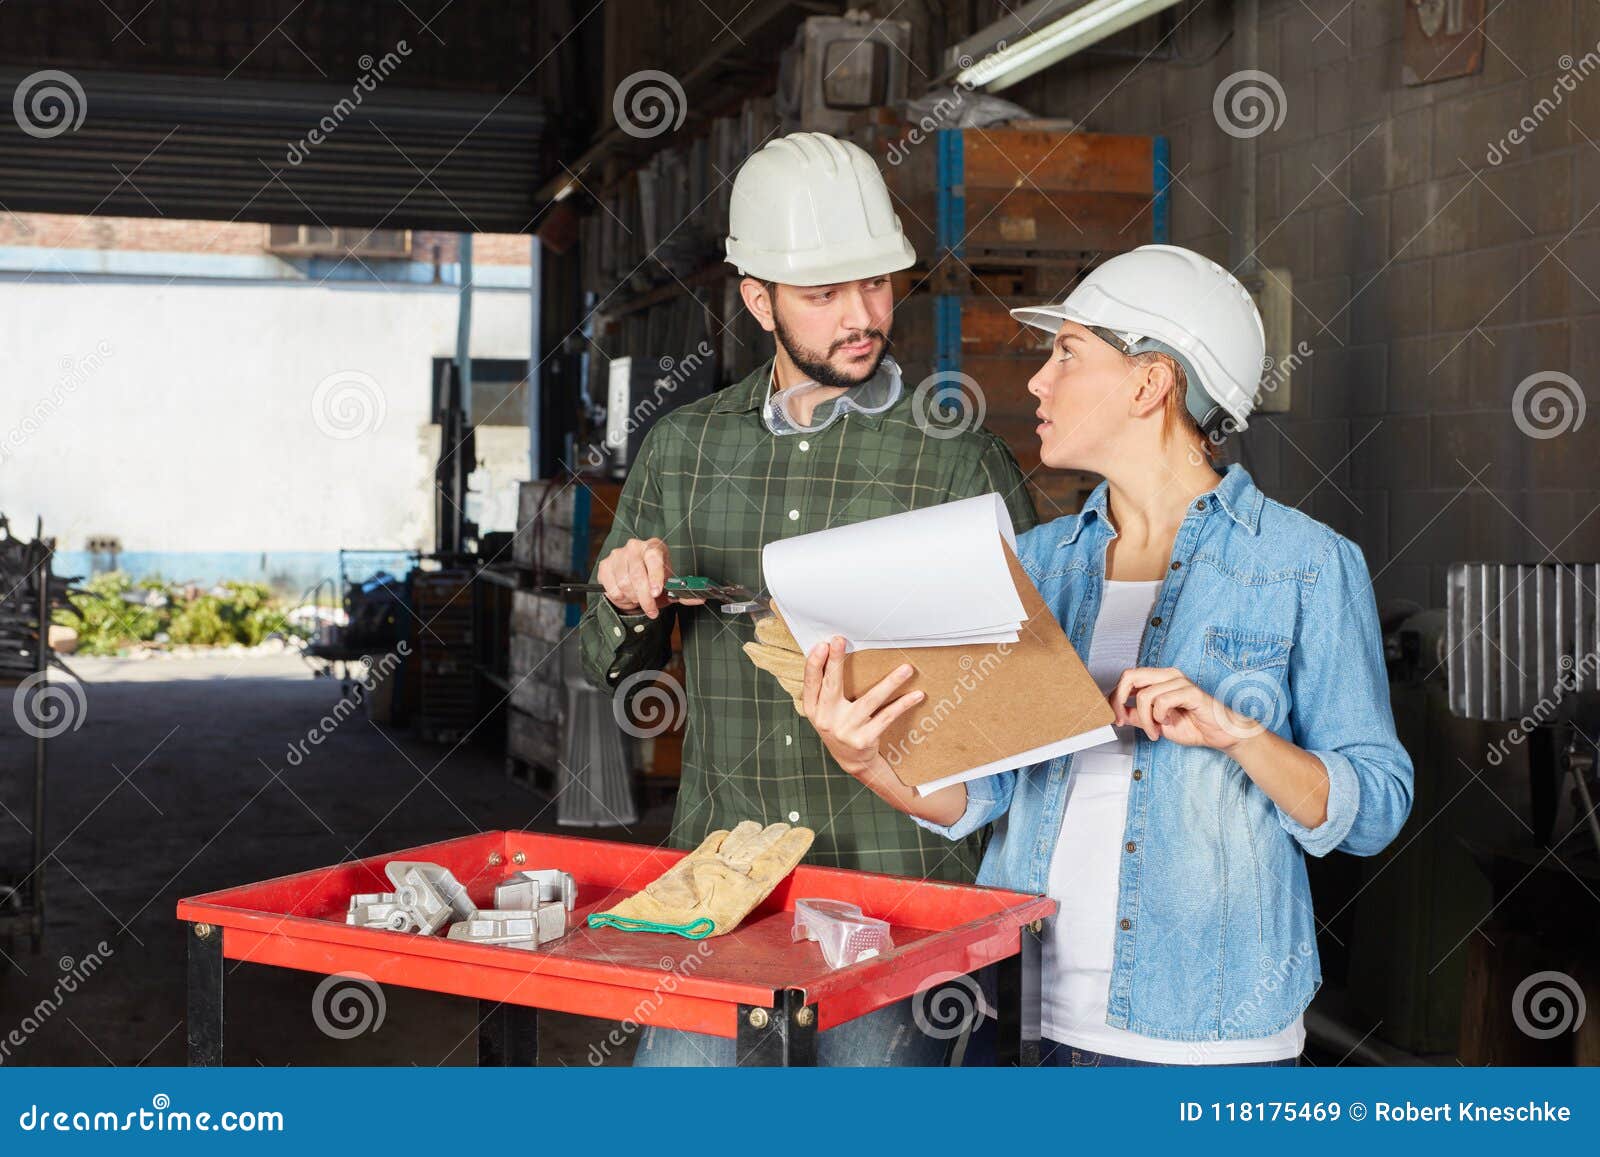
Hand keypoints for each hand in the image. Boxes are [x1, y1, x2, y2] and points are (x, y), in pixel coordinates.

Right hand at [595, 537, 706, 619]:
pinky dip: (621, 598)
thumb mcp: (669, 586)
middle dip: (645, 598)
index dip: (655, 576)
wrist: (633, 577)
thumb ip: (682, 593)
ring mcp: (618, 554)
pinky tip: (627, 595)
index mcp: (654, 547)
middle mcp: (634, 547)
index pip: (653, 558)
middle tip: (651, 610)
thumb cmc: (654, 580)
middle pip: (637, 575)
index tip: (657, 592)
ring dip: (633, 598)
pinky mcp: (605, 565)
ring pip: (624, 584)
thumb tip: (699, 598)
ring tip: (639, 599)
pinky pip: (612, 589)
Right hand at [801, 635, 924, 776]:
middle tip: (840, 641)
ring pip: (870, 700)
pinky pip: (887, 716)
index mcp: (814, 710)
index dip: (814, 664)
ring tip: (906, 669)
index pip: (811, 683)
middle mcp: (826, 720)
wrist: (852, 761)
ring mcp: (846, 730)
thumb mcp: (825, 710)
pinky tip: (916, 695)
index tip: (822, 645)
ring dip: (890, 683)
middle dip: (836, 662)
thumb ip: (825, 688)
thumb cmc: (840, 725)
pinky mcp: (865, 739)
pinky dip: (903, 704)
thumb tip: (830, 650)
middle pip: (831, 686)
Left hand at [1109, 666, 1263, 752]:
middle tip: (1123, 720)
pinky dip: (1160, 717)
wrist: (1220, 734)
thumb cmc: (1194, 725)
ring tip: (1155, 730)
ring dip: (1146, 720)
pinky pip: (1162, 701)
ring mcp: (1180, 681)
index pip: (1127, 677)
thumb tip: (1118, 713)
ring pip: (1145, 695)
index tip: (1116, 718)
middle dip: (1120, 700)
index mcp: (1159, 679)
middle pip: (1130, 676)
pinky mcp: (1190, 692)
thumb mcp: (1156, 722)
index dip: (1115, 697)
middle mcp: (1168, 675)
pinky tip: (1168, 723)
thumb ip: (1138, 715)